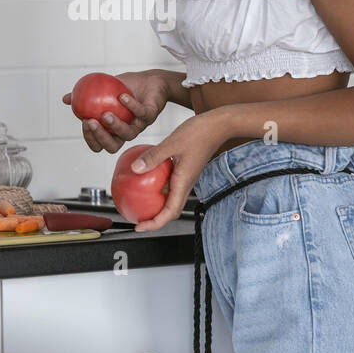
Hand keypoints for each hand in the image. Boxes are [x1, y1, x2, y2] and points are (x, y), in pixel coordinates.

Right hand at [62, 70, 167, 152]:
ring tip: (105, 113)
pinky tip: (121, 97)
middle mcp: (126, 132)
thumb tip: (66, 99)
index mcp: (113, 130)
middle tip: (90, 122)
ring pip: (128, 135)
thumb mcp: (102, 89)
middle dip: (100, 138)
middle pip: (112, 146)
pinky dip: (131, 106)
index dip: (90, 139)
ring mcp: (139, 125)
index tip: (83, 122)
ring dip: (115, 126)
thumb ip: (85, 95)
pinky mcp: (150, 115)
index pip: (100, 144)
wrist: (150, 80)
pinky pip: (141, 113)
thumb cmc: (126, 88)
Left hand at [128, 110, 226, 232]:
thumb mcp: (172, 143)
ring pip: (170, 199)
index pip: (170, 212)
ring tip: (139, 204)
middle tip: (136, 219)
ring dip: (156, 206)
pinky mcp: (185, 170)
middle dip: (154, 220)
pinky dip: (158, 188)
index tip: (140, 227)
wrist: (218, 125)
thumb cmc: (201, 132)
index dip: (154, 224)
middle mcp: (186, 184)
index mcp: (184, 182)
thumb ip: (153, 157)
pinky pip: (170, 185)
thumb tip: (135, 169)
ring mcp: (186, 178)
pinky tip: (146, 177)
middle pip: (170, 211)